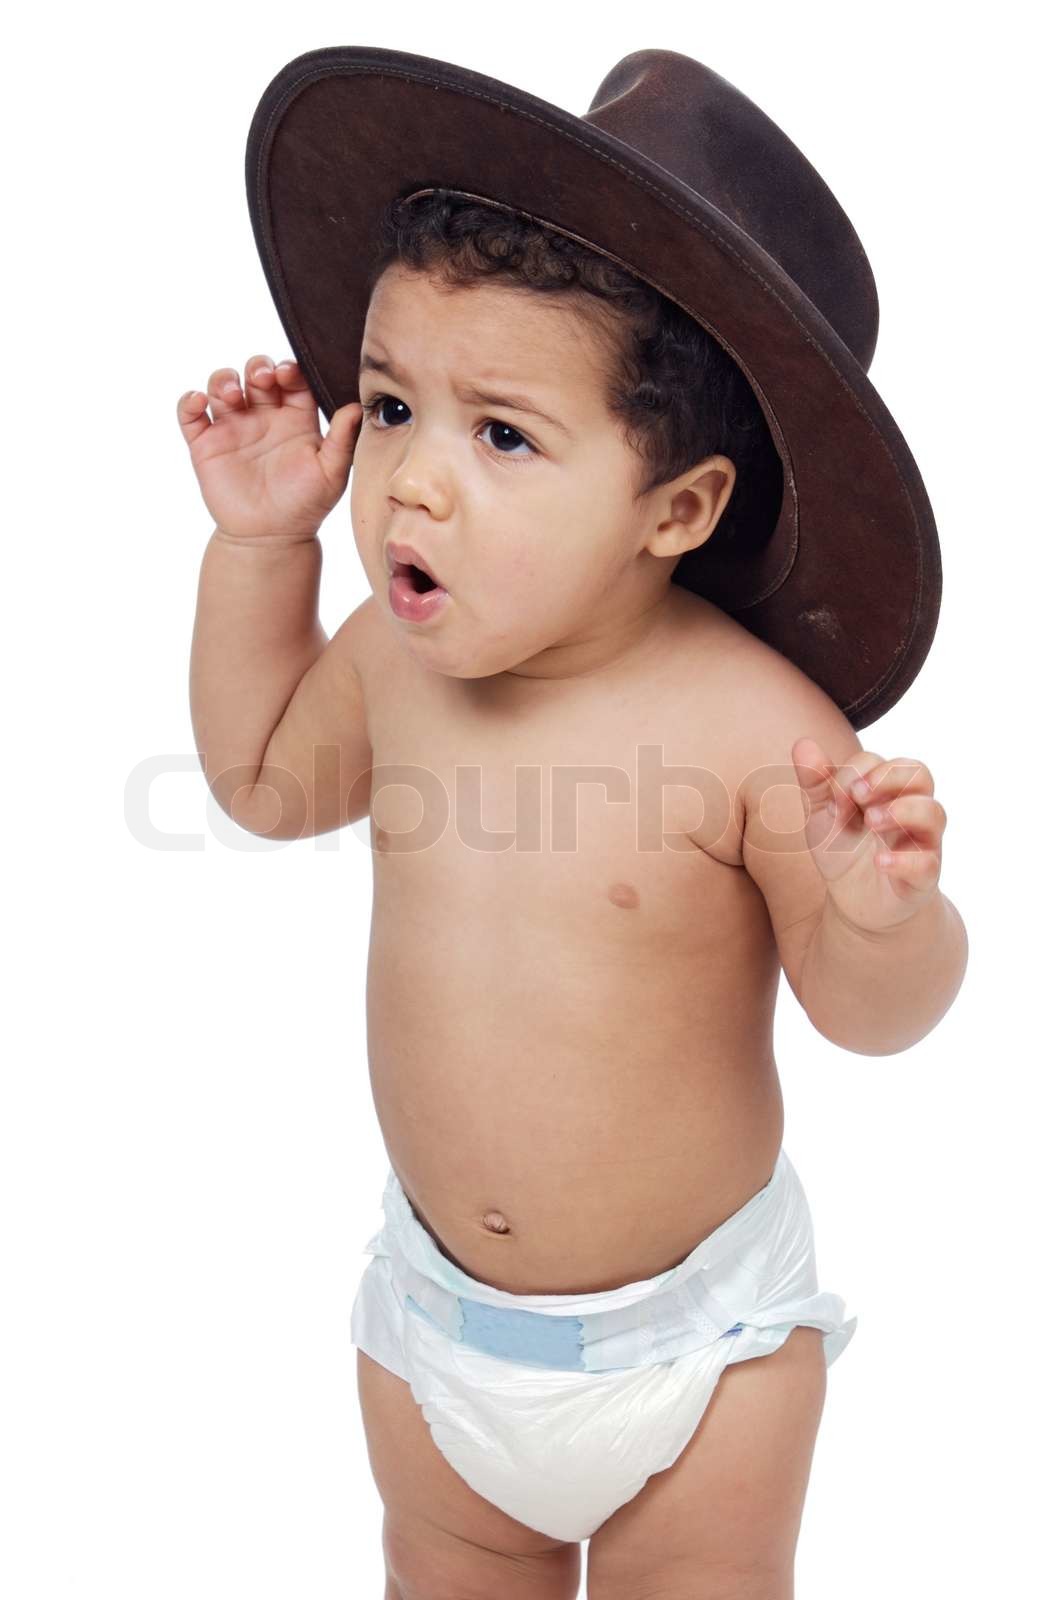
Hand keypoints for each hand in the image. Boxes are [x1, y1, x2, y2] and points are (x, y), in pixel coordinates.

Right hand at [176, 355, 362, 541]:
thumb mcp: (330, 473)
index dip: (288, 369)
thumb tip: (356, 407)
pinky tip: (198, 401)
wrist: (270, 538)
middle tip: (262, 379)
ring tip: (233, 396)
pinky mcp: (206, 444)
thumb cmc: (305, 505)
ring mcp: (232, 428)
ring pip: (222, 386)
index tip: (288, 375)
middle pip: (255, 374)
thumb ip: (342, 440)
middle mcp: (263, 416)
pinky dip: (188, 401)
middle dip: (257, 367)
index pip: (291, 379)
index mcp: (294, 417)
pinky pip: (190, 414)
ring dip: (224, 380)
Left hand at [791, 737, 947, 933]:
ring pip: (933, 813)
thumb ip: (814, 782)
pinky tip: (879, 862)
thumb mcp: (822, 815)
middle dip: (888, 778)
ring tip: (870, 822)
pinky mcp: (923, 877)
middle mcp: (910, 809)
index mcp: (886, 790)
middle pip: (920, 774)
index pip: (880, 763)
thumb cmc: (845, 850)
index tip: (834, 796)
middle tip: (858, 795)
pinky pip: (927, 864)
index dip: (855, 773)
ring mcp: (921, 842)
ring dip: (902, 811)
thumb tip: (802, 743)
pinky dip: (904, 860)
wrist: (857, 903)